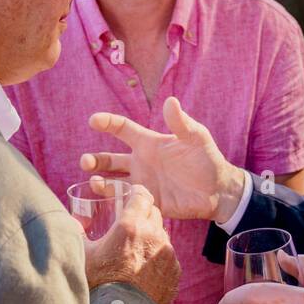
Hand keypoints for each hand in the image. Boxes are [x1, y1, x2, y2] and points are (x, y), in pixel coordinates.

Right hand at [82, 97, 244, 222]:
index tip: (93, 121)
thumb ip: (181, 122)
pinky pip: (124, 203)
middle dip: (94, 160)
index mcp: (149, 143)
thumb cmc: (206, 159)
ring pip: (112, 182)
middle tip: (85, 162)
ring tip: (93, 182)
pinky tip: (108, 202)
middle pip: (109, 160)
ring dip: (99, 182)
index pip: (123, 129)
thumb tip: (170, 101)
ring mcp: (142, 183)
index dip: (107, 123)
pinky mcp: (147, 202)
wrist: (217, 190)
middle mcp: (141, 162)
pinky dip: (113, 202)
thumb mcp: (196, 137)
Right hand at [82, 184, 180, 303]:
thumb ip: (78, 232)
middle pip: (154, 212)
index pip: (142, 195)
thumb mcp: (84, 255)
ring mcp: (167, 253)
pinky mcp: (175, 270)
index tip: (130, 197)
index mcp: (131, 225)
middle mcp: (153, 235)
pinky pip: (168, 254)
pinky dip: (159, 256)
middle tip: (131, 223)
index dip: (136, 194)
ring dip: (151, 236)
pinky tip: (145, 267)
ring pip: (162, 233)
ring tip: (136, 250)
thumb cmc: (99, 284)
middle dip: (143, 213)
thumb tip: (74, 221)